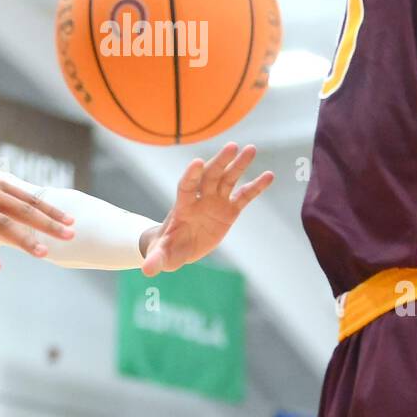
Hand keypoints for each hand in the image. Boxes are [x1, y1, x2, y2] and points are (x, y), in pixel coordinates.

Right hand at [0, 172, 74, 270]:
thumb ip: (1, 198)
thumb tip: (26, 211)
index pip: (29, 199)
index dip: (51, 210)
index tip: (70, 221)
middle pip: (22, 210)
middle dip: (47, 223)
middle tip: (68, 235)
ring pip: (2, 224)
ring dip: (23, 240)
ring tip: (41, 253)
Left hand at [140, 143, 273, 276]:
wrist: (178, 247)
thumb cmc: (167, 248)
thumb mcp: (162, 255)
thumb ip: (156, 259)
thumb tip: (147, 270)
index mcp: (183, 206)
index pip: (186, 186)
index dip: (191, 175)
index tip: (197, 162)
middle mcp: (201, 198)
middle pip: (210, 176)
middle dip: (220, 162)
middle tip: (232, 146)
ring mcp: (216, 202)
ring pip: (228, 179)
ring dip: (239, 165)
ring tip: (251, 149)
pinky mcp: (229, 210)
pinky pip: (244, 196)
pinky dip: (256, 186)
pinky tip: (270, 175)